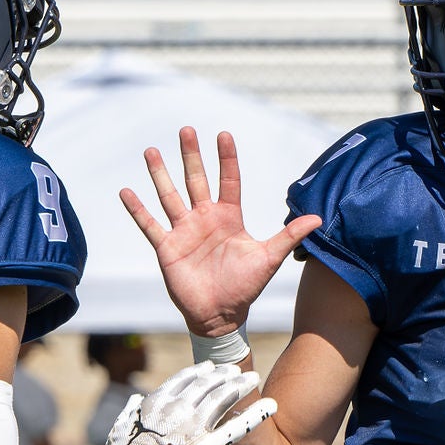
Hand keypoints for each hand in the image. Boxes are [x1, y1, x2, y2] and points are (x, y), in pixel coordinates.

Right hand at [95, 362, 276, 444]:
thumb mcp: (121, 429)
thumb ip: (131, 411)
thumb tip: (136, 399)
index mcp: (157, 402)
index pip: (184, 379)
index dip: (200, 372)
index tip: (210, 367)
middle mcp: (177, 408)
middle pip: (207, 384)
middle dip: (224, 375)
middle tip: (237, 370)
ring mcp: (195, 426)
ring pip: (223, 398)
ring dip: (240, 386)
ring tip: (253, 379)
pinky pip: (238, 426)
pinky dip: (256, 414)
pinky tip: (271, 406)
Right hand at [122, 127, 319, 338]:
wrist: (220, 315)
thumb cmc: (245, 286)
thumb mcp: (269, 258)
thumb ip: (289, 236)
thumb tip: (318, 218)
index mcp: (228, 217)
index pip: (228, 180)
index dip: (226, 158)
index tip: (223, 134)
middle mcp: (204, 218)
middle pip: (195, 179)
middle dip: (190, 155)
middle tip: (186, 129)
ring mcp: (184, 231)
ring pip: (169, 195)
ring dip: (160, 174)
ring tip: (151, 151)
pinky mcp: (167, 247)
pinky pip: (149, 224)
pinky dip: (137, 209)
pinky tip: (126, 191)